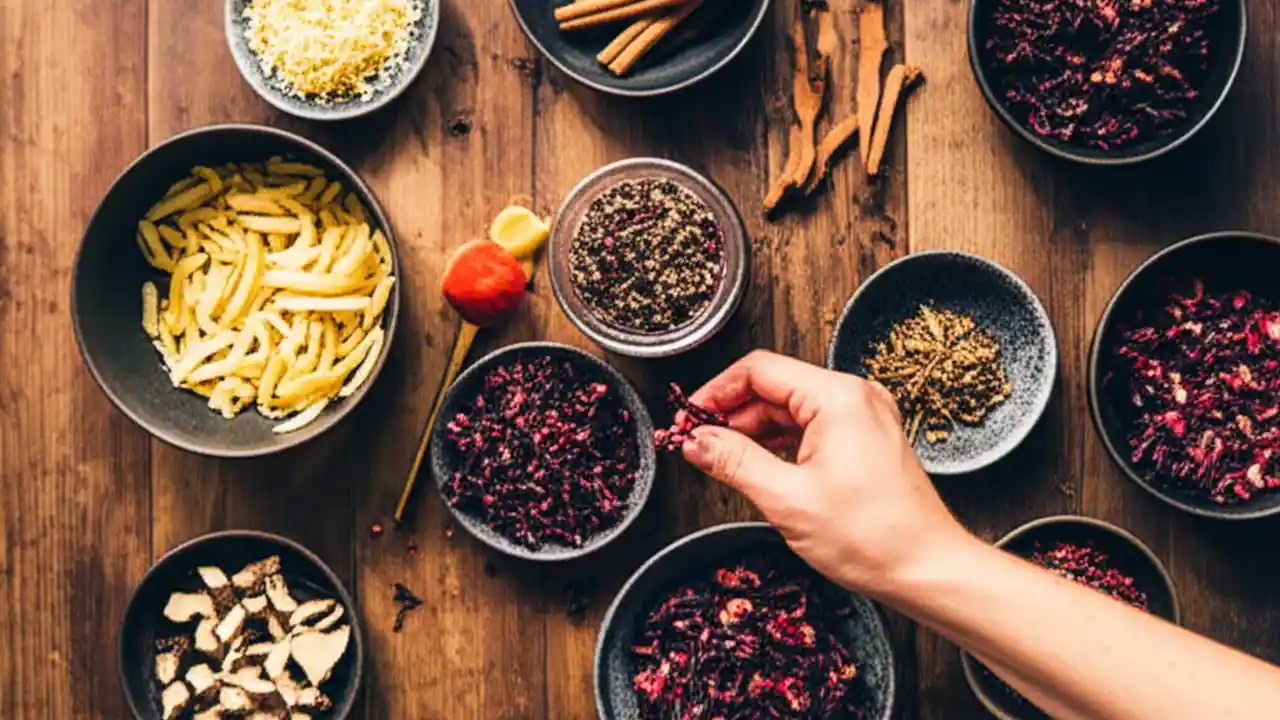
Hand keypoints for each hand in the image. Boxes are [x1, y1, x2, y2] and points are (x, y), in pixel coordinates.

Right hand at [681, 350, 972, 594]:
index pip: (758, 370)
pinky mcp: (866, 440)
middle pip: (773, 388)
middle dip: (730, 415)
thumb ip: (734, 461)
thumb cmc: (873, 537)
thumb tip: (696, 441)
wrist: (928, 569)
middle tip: (696, 445)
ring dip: (752, 432)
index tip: (687, 419)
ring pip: (790, 409)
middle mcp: (854, 397)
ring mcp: (863, 418)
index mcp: (838, 397)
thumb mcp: (787, 499)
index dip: (714, 392)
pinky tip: (757, 467)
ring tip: (719, 460)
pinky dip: (780, 444)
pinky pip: (811, 428)